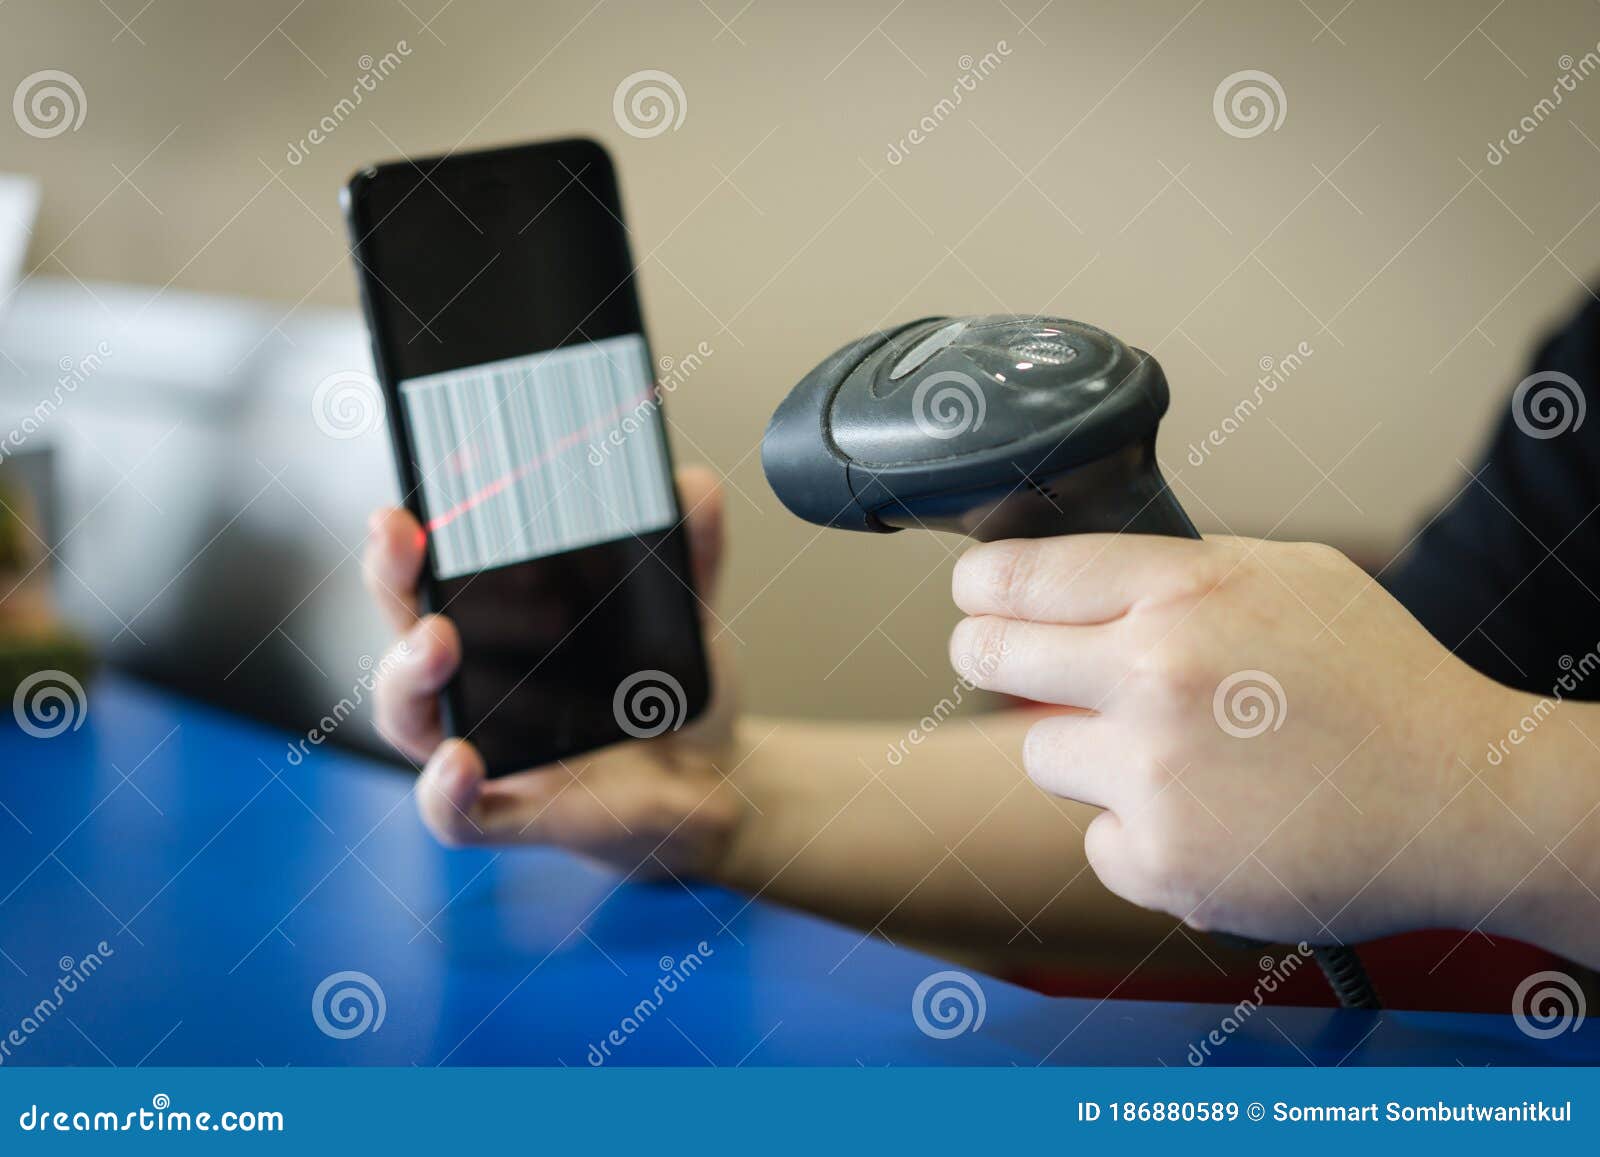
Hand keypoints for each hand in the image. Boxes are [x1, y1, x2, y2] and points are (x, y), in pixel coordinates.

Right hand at [360, 466, 744, 878]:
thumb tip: (693, 485)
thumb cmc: (666, 693)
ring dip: (407, 675)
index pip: (429, 571)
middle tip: (402, 536)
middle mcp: (473, 681)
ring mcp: (484, 750)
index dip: (406, 536)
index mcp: (496, 623)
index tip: (406, 499)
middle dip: (390, 577)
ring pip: (407, 716)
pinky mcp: (514, 813)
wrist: (713, 781)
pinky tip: (460, 761)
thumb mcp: (684, 617)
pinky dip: (447, 791)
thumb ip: (690, 556)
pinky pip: (456, 813)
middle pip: (402, 626)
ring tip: (436, 641)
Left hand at [949, 534, 1511, 946]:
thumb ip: (1174, 574)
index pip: (1019, 578)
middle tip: (1004, 661)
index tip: (977, 597)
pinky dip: (1137, 835)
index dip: (982, 588)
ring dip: (1085, 754)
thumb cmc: (1379, 681)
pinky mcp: (1162, 863)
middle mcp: (1153, 675)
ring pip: (1039, 752)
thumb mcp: (1288, 575)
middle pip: (989, 658)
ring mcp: (1151, 776)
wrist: (1465, 800)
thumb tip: (1072, 582)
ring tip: (1176, 757)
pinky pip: (1096, 839)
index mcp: (1181, 593)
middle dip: (988, 655)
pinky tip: (1210, 820)